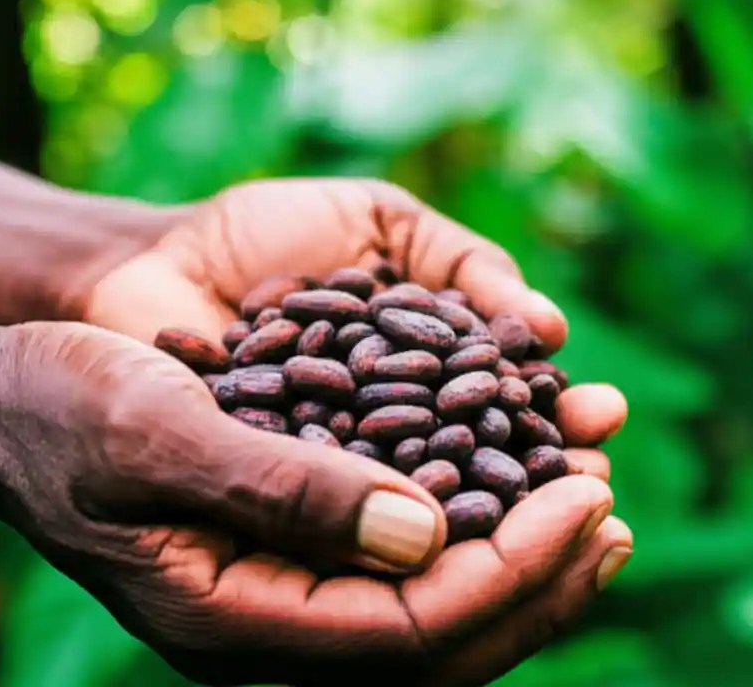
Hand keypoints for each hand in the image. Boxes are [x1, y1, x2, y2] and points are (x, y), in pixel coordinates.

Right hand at [0, 322, 632, 685]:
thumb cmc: (61, 404)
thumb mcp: (163, 431)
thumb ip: (287, 491)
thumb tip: (423, 536)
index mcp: (232, 619)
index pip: (411, 630)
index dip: (514, 570)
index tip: (590, 496)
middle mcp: (263, 633)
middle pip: (438, 650)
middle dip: (540, 588)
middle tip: (616, 515)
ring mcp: (273, 606)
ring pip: (428, 626)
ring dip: (519, 574)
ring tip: (595, 513)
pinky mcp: (279, 566)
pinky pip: (398, 582)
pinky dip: (469, 546)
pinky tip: (512, 496)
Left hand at [80, 178, 623, 479]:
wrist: (148, 258)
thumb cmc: (264, 235)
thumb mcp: (380, 222)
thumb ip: (459, 262)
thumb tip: (549, 329)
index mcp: (421, 380)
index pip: (502, 411)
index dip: (553, 418)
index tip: (605, 420)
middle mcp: (385, 442)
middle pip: (477, 473)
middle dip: (540, 485)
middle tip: (596, 488)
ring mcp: (331, 480)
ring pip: (422, 512)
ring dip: (488, 520)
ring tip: (545, 522)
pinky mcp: (276, 504)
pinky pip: (338, 517)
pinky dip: (389, 524)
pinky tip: (432, 530)